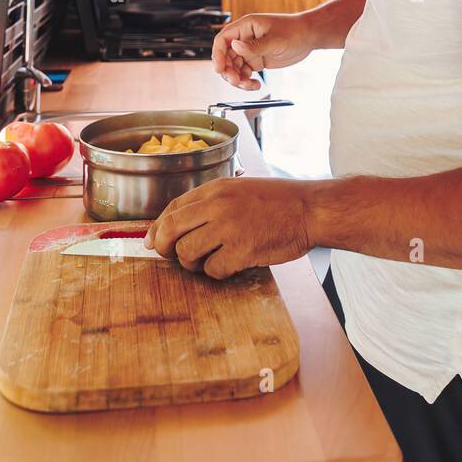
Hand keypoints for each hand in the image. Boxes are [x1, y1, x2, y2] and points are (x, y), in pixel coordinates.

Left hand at [145, 176, 315, 278]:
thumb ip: (212, 203)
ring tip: (207, 260)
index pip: (173, 208)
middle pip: (171, 230)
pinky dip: (217, 272)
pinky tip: (231, 265)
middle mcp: (218, 205)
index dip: (157, 227)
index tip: (151, 240)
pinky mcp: (241, 250)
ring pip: (187, 252)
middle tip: (167, 256)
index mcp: (216, 188)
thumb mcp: (240, 189)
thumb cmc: (278, 202)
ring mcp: (229, 228)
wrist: (309, 209)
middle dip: (163, 247)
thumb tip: (180, 225)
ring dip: (192, 263)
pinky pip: (213, 269)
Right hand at [212, 12, 314, 90]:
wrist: (308, 37)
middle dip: (228, 71)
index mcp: (245, 26)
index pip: (223, 39)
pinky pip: (244, 73)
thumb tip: (234, 46)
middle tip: (237, 81)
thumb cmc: (294, 31)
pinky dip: (246, 81)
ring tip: (249, 85)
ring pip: (234, 67)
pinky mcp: (256, 60)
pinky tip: (255, 85)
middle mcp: (244, 38)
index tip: (219, 69)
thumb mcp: (274, 40)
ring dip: (237, 79)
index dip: (217, 54)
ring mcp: (250, 50)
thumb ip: (254, 46)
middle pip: (226, 56)